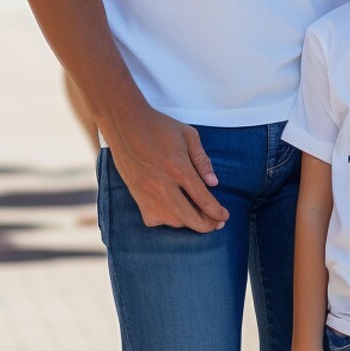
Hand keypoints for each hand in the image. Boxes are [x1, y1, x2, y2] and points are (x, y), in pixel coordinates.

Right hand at [107, 107, 228, 232]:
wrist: (125, 125)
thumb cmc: (159, 126)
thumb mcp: (188, 135)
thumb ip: (202, 160)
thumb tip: (214, 183)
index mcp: (179, 168)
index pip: (203, 198)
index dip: (216, 212)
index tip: (225, 218)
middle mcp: (163, 185)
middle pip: (189, 217)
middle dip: (206, 225)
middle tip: (216, 225)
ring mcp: (148, 194)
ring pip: (172, 221)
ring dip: (188, 222)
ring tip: (198, 216)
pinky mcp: (137, 196)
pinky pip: (154, 219)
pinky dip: (166, 220)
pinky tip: (173, 212)